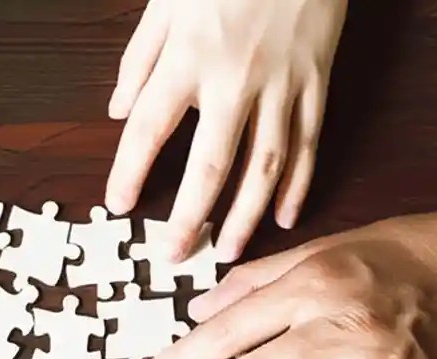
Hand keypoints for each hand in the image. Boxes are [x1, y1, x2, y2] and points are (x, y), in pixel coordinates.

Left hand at [106, 0, 346, 260]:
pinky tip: (286, 219)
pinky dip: (298, 184)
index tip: (118, 206)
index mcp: (189, 58)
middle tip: (173, 255)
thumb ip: (139, 59)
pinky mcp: (317, 79)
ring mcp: (282, 83)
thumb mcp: (165, 1)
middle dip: (189, 217)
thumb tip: (119, 111)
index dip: (130, 172)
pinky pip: (309, 142)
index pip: (149, 129)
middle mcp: (234, 79)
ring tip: (226, 253)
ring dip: (245, 216)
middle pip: (209, 165)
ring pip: (264, 165)